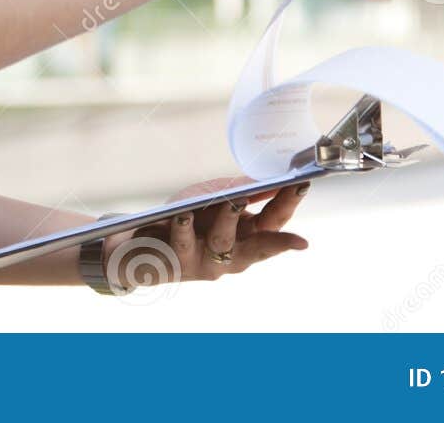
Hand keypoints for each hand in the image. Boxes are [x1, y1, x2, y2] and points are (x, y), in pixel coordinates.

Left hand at [98, 176, 310, 291]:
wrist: (139, 243)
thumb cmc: (183, 218)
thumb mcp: (212, 200)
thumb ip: (237, 192)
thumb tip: (266, 178)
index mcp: (245, 238)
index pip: (273, 222)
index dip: (288, 203)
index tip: (303, 184)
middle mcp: (232, 257)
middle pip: (261, 244)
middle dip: (279, 232)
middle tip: (295, 223)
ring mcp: (207, 264)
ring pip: (224, 243)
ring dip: (228, 219)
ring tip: (231, 200)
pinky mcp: (180, 265)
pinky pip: (184, 244)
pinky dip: (184, 228)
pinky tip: (183, 215)